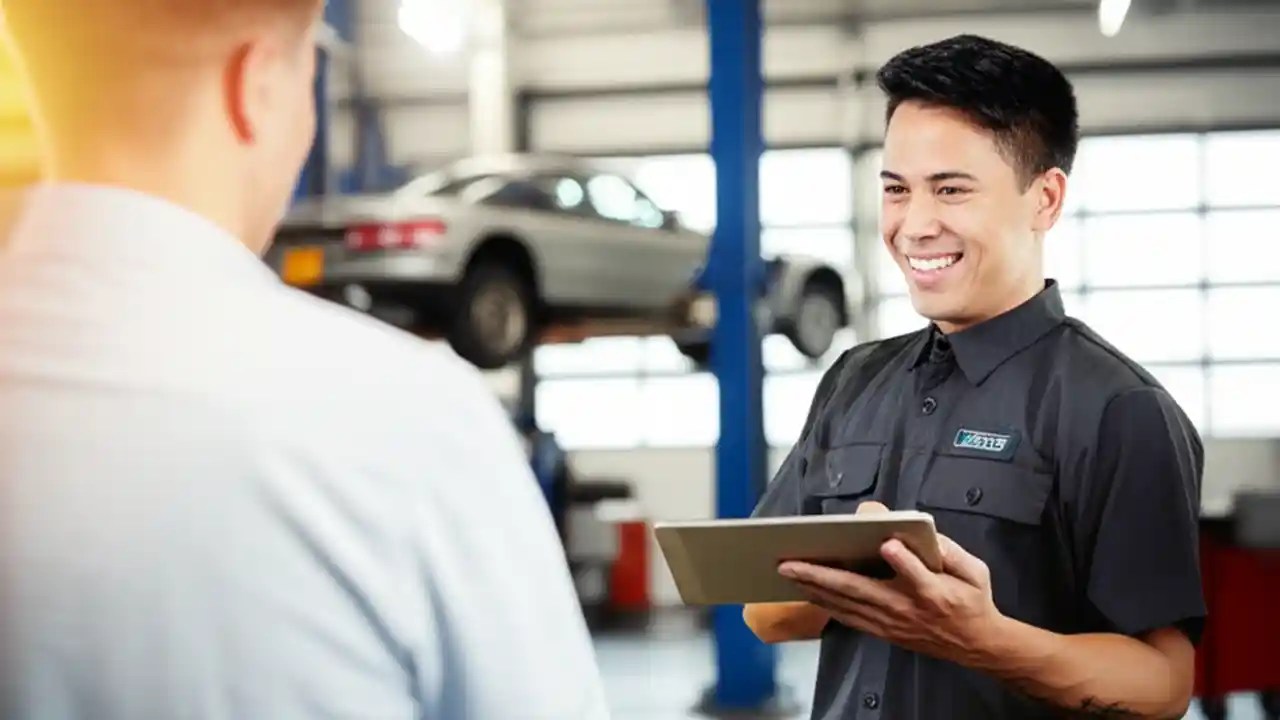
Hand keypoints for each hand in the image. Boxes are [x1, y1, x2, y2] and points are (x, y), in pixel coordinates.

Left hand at [778, 525, 1003, 666]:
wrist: (978, 645)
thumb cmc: (973, 599)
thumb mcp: (974, 570)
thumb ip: (945, 549)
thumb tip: (913, 529)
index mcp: (936, 592)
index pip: (918, 575)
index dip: (904, 561)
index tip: (888, 543)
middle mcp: (908, 609)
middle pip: (862, 590)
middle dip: (823, 575)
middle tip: (791, 561)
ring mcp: (892, 624)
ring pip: (847, 605)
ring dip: (814, 589)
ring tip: (787, 572)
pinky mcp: (884, 632)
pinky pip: (849, 617)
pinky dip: (825, 604)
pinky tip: (805, 591)